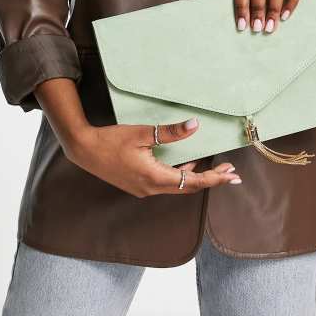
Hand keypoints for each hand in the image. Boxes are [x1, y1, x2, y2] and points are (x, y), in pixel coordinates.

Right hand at [68, 118, 241, 197]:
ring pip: (177, 186)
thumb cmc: (110, 140)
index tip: (232, 176)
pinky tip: (187, 164)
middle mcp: (151, 188)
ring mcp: (144, 189)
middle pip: (188, 187)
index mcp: (154, 177)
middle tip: (230, 172)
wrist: (83, 150)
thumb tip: (195, 125)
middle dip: (211, 179)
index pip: (192, 181)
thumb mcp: (142, 133)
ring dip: (196, 177)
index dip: (214, 179)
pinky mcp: (138, 186)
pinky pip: (166, 184)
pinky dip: (179, 175)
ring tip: (215, 169)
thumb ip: (170, 132)